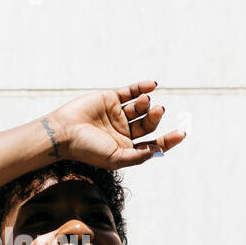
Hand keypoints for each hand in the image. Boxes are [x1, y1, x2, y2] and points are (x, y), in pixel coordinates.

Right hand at [45, 81, 185, 169]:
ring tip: (144, 103)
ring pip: (140, 107)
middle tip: (158, 111)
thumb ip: (137, 156)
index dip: (168, 140)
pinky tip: (152, 85)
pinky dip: (143, 88)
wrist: (64, 132)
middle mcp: (124, 131)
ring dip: (147, 104)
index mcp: (127, 147)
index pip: (153, 143)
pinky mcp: (111, 98)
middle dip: (155, 117)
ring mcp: (118, 114)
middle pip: (149, 123)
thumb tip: (157, 151)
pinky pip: (131, 91)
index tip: (181, 134)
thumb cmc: (87, 149)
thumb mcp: (115, 159)